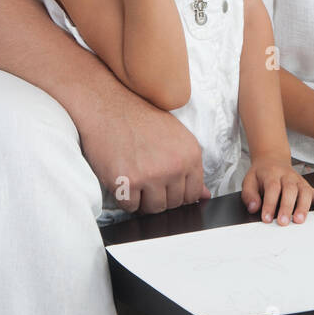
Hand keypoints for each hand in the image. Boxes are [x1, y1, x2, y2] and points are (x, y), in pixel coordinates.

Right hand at [79, 85, 209, 213]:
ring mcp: (151, 175)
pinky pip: (130, 207)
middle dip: (159, 196)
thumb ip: (190, 167)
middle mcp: (174, 166)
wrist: (108, 105)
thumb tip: (205, 195)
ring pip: (153, 209)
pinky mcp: (127, 182)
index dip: (177, 193)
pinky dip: (124, 197)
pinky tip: (122, 176)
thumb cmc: (140, 118)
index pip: (193, 195)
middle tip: (145, 175)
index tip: (166, 185)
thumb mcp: (175, 136)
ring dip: (142, 199)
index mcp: (190, 154)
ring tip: (134, 175)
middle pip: (173, 204)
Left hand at [242, 158, 313, 224]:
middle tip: (283, 222)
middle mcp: (287, 176)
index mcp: (272, 174)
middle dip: (287, 207)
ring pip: (304, 191)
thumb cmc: (261, 175)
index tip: (267, 218)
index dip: (270, 204)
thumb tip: (254, 208)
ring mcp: (299, 181)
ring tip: (299, 220)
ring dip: (303, 206)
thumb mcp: (249, 180)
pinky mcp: (306, 186)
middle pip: (290, 190)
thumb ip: (249, 195)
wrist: (272, 160)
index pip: (272, 188)